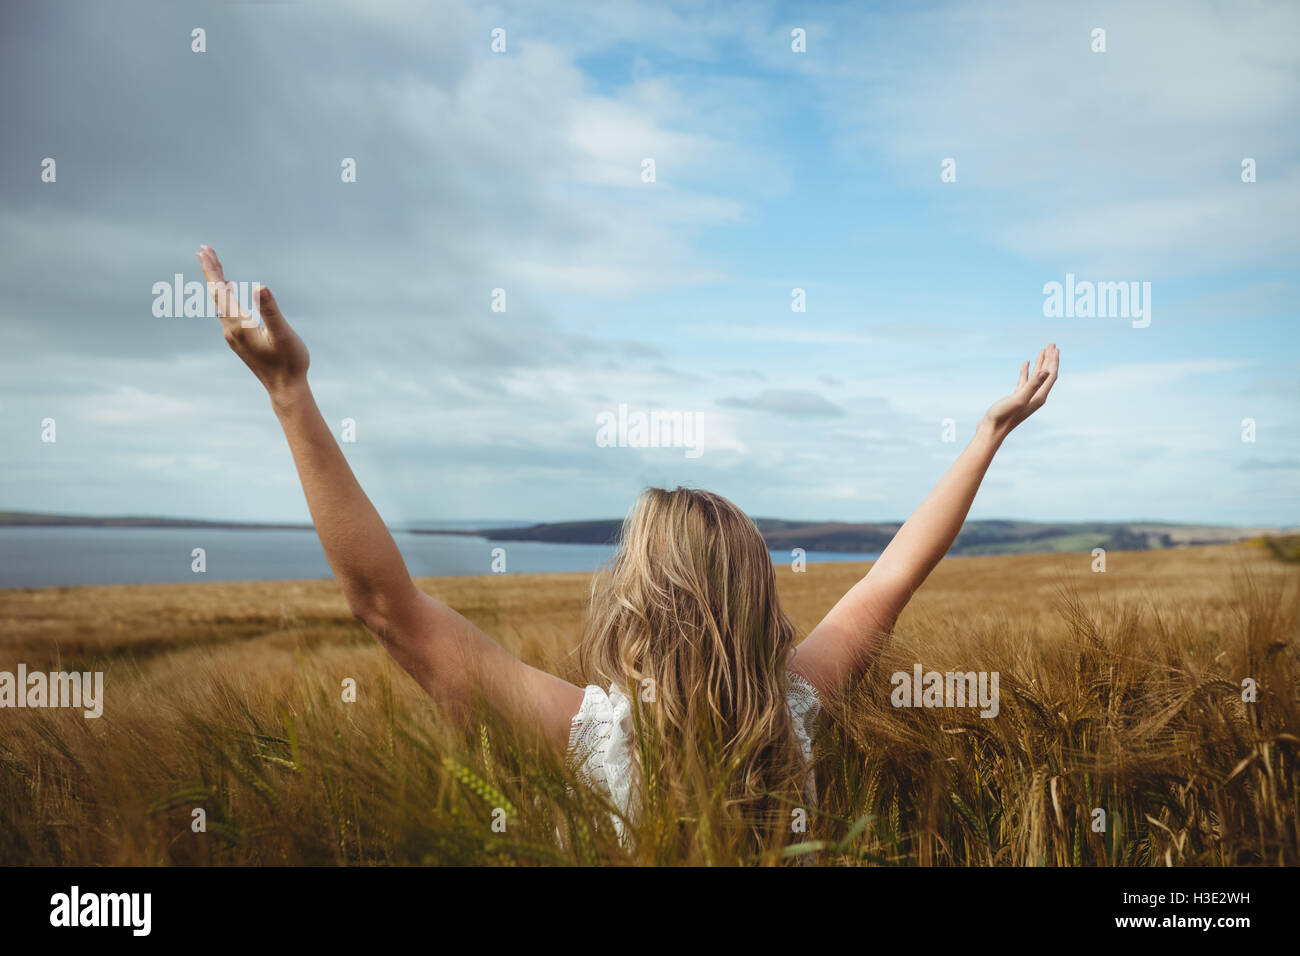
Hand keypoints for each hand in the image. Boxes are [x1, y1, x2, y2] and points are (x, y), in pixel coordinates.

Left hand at [197, 245, 309, 400]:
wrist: (285, 389)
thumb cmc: (289, 362)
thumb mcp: (282, 334)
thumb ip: (270, 310)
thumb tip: (259, 287)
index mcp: (239, 325)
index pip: (220, 292)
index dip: (212, 271)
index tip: (204, 251)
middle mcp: (231, 330)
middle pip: (216, 295)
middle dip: (211, 272)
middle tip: (204, 250)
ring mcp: (233, 336)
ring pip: (220, 304)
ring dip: (217, 284)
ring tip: (214, 266)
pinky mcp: (239, 340)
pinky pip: (226, 312)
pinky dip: (224, 297)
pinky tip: (227, 292)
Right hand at [981, 344, 1058, 439]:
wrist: (991, 430)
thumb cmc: (1003, 416)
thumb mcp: (1019, 398)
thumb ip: (1033, 385)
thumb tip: (1046, 371)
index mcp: (1039, 396)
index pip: (1050, 375)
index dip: (1053, 361)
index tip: (1054, 348)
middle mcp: (1035, 396)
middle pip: (1047, 374)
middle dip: (1050, 360)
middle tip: (1052, 345)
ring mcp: (1026, 397)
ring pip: (1037, 376)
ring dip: (1040, 363)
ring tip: (1042, 351)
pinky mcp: (1017, 398)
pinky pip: (1025, 381)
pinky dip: (1027, 371)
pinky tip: (1026, 363)